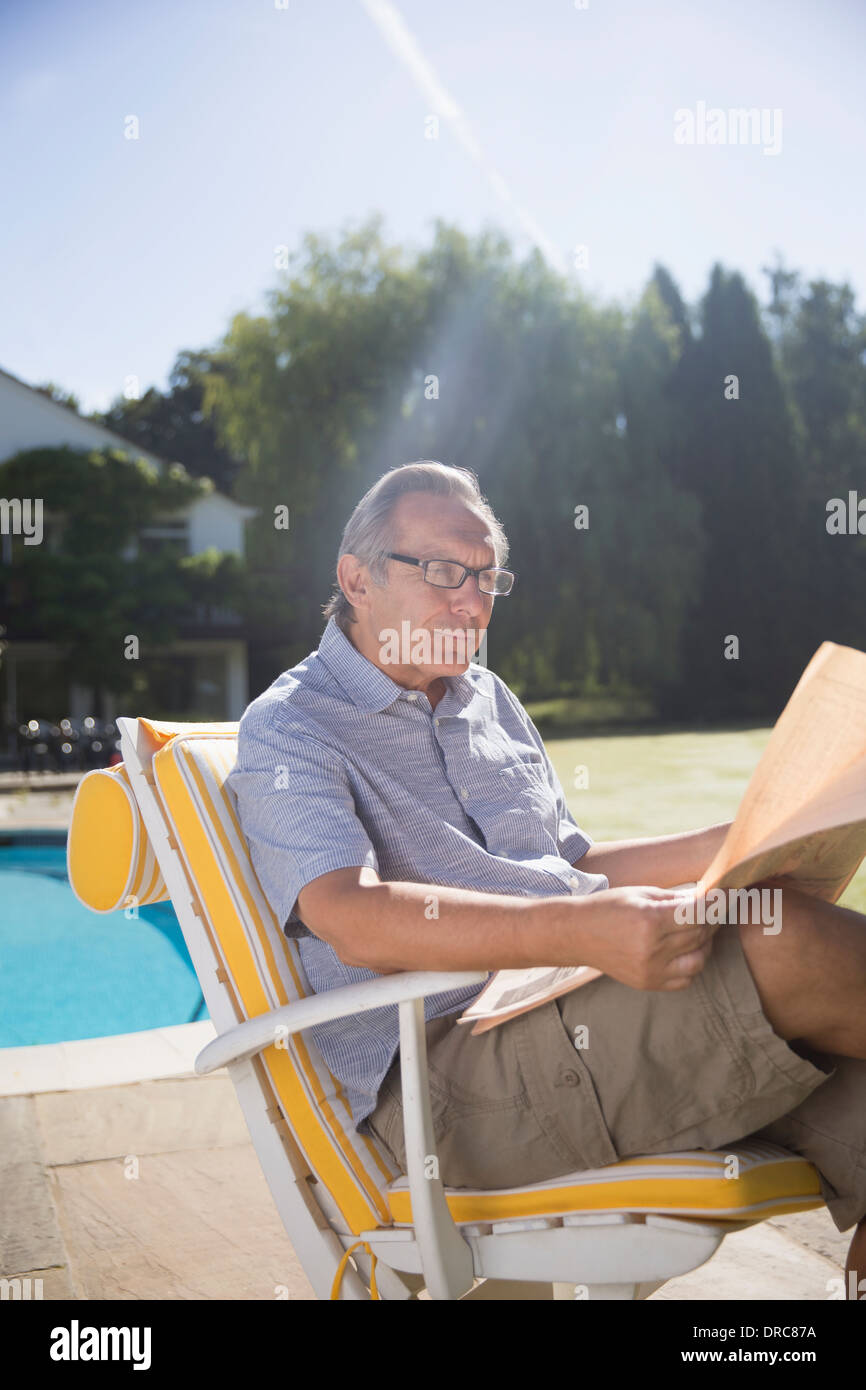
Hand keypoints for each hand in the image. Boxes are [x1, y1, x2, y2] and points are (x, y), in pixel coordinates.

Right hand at [579, 885, 721, 990]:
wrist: (577, 934)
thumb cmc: (608, 907)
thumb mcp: (641, 894)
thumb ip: (676, 899)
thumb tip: (707, 900)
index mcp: (649, 920)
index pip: (698, 914)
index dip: (716, 904)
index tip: (725, 896)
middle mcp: (652, 949)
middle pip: (700, 935)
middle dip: (710, 920)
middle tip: (712, 910)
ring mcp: (651, 970)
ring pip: (699, 959)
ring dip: (705, 944)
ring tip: (698, 931)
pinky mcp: (648, 983)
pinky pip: (685, 979)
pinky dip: (692, 964)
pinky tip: (685, 950)